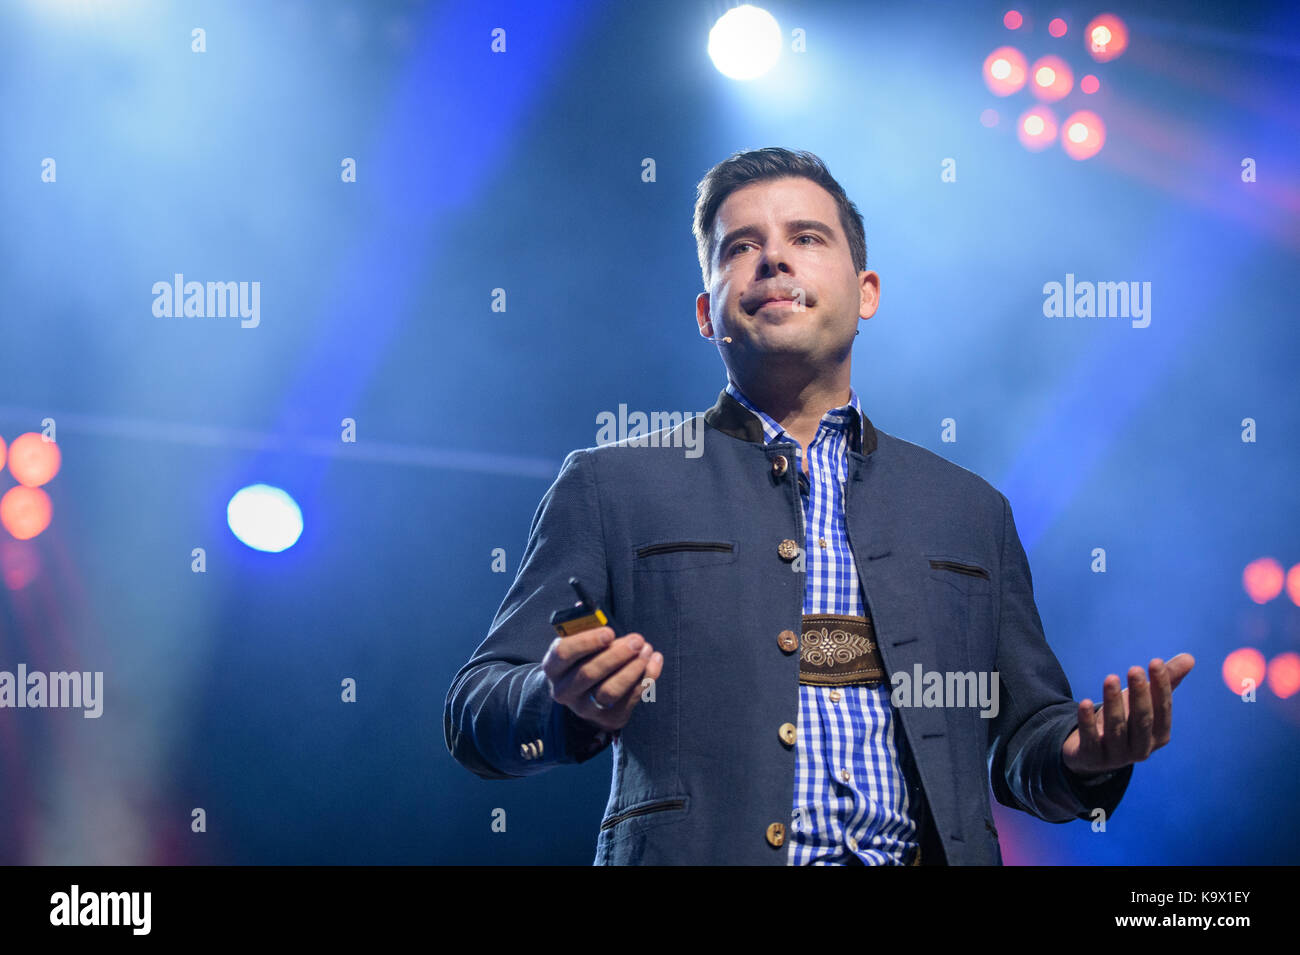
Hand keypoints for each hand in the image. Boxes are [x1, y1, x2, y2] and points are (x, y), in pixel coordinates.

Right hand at [541, 626, 663, 733]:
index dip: (587, 641)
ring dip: (632, 669)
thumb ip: (583, 626)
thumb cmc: (583, 658)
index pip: (563, 653)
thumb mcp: (578, 642)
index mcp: (553, 667)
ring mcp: (585, 708)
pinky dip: (646, 679)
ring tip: (647, 650)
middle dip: (617, 655)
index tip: (610, 632)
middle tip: (638, 640)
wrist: (584, 694)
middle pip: (589, 673)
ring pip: (609, 691)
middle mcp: (564, 691)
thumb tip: (583, 606)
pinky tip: (654, 661)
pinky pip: (629, 700)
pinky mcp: (608, 718)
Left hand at [1062, 654, 1194, 775]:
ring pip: (1117, 728)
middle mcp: (1142, 748)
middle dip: (1140, 694)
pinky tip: (1085, 702)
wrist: (1094, 752)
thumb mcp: (1143, 701)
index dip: (1161, 687)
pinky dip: (1088, 721)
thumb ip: (1165, 682)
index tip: (1156, 662)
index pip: (1163, 710)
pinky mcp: (1092, 757)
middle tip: (1134, 669)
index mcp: (1159, 735)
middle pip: (1142, 720)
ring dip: (1113, 702)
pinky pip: (1090, 739)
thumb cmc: (1125, 720)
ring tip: (1110, 678)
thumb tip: (1190, 657)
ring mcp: (1117, 756)